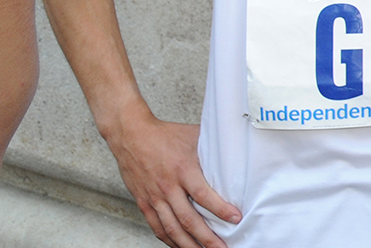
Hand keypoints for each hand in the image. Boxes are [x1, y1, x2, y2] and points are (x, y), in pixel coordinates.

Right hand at [106, 113, 239, 247]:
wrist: (131, 136)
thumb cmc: (166, 135)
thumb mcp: (194, 137)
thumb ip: (213, 148)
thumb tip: (239, 149)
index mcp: (183, 169)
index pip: (203, 194)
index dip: (220, 209)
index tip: (236, 218)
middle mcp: (168, 186)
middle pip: (188, 218)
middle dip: (206, 237)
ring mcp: (154, 196)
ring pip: (172, 228)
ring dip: (188, 244)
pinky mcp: (144, 202)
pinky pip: (157, 226)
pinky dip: (168, 239)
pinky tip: (180, 246)